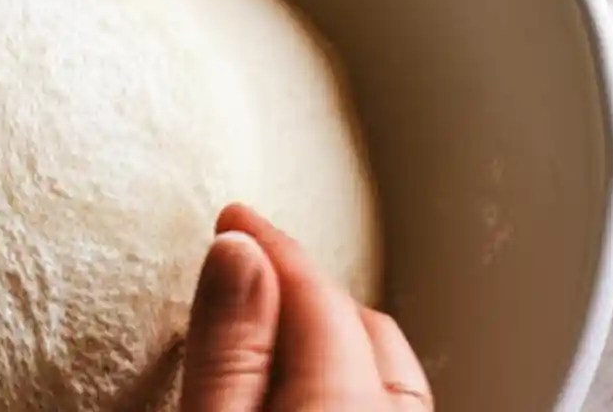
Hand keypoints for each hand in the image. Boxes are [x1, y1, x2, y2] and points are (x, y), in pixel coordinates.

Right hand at [181, 204, 431, 410]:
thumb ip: (228, 347)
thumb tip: (239, 252)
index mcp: (349, 403)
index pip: (317, 291)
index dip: (269, 244)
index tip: (233, 220)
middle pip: (362, 325)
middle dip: (304, 290)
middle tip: (245, 269)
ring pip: (383, 371)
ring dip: (331, 337)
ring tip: (272, 329)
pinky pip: (384, 406)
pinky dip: (346, 380)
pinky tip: (300, 391)